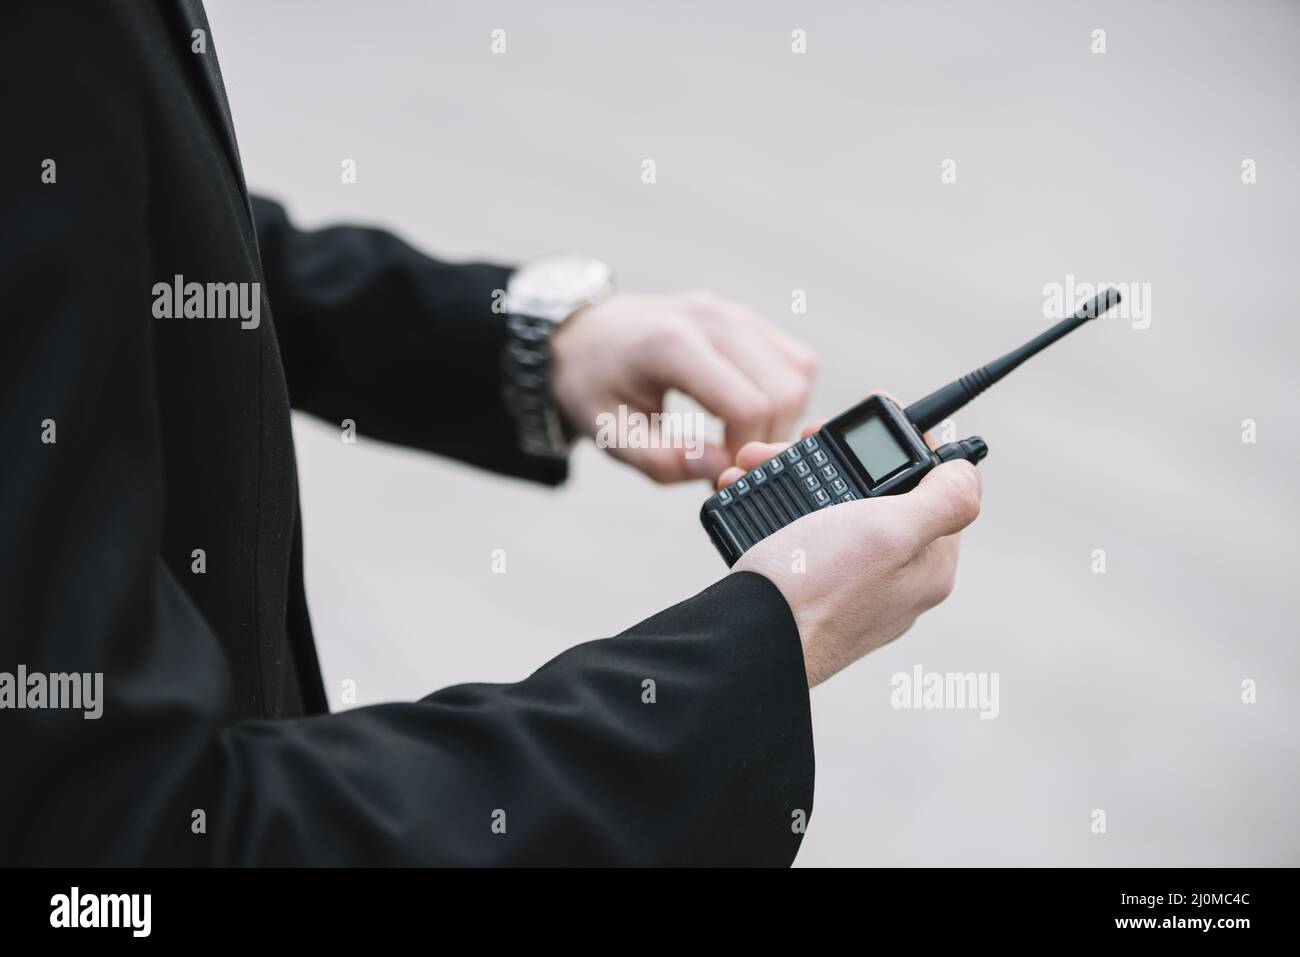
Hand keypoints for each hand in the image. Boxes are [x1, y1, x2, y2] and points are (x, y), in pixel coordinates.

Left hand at [550, 291, 815, 482]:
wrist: (583, 333)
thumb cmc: (592, 385)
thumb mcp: (610, 433)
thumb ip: (663, 459)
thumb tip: (720, 469)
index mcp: (674, 345)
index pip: (748, 407)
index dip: (744, 453)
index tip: (719, 476)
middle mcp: (712, 319)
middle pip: (785, 390)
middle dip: (769, 440)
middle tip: (733, 463)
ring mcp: (733, 312)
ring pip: (800, 372)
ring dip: (784, 417)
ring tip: (740, 439)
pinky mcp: (746, 318)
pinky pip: (794, 358)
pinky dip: (786, 394)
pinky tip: (749, 413)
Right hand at [722, 417, 981, 687]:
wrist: (746, 643)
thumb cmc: (816, 588)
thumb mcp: (890, 531)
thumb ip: (944, 499)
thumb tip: (969, 472)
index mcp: (928, 564)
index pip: (934, 483)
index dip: (899, 443)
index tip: (857, 422)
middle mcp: (896, 580)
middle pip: (876, 493)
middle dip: (831, 457)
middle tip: (795, 440)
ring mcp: (852, 590)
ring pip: (832, 511)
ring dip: (794, 477)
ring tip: (754, 463)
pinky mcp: (810, 597)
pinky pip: (800, 538)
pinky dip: (774, 511)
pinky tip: (746, 495)